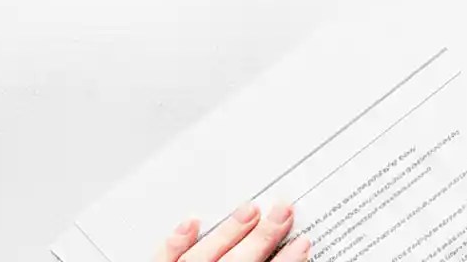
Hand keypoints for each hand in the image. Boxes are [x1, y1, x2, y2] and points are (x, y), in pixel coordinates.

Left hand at [156, 201, 309, 261]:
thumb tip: (291, 255)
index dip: (287, 260)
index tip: (302, 243)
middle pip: (238, 261)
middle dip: (263, 235)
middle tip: (283, 212)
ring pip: (205, 255)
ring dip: (229, 231)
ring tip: (249, 210)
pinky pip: (165, 260)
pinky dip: (177, 241)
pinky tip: (191, 222)